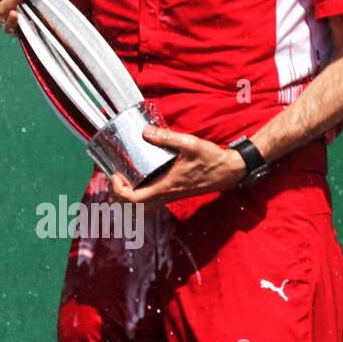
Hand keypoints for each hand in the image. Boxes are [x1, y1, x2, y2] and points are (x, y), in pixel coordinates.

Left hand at [107, 125, 247, 207]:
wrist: (229, 171)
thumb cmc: (211, 159)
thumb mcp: (190, 144)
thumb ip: (167, 137)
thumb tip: (144, 132)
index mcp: (165, 187)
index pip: (134, 200)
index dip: (119, 191)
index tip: (115, 175)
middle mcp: (165, 195)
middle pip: (133, 209)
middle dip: (117, 198)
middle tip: (113, 178)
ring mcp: (169, 196)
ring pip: (141, 209)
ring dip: (126, 201)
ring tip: (119, 182)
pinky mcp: (173, 193)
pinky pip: (150, 203)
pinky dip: (137, 199)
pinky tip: (135, 183)